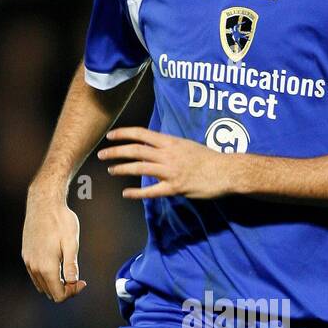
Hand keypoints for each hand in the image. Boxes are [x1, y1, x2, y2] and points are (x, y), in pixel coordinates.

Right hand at [21, 184, 86, 301]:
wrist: (43, 202)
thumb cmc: (61, 220)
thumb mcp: (72, 243)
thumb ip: (71, 265)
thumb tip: (72, 283)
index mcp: (47, 266)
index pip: (58, 295)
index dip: (72, 292)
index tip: (82, 281)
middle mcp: (34, 267)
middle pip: (50, 292)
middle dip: (65, 290)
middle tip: (77, 277)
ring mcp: (28, 261)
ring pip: (41, 285)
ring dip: (55, 283)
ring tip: (67, 271)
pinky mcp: (26, 254)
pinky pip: (35, 275)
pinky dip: (46, 276)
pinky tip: (57, 265)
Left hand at [97, 126, 236, 199]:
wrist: (226, 172)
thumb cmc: (208, 159)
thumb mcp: (186, 146)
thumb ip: (169, 147)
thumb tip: (153, 148)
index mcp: (170, 142)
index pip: (142, 134)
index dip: (124, 134)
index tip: (110, 135)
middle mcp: (168, 154)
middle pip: (136, 150)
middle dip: (116, 151)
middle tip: (102, 155)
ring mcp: (171, 171)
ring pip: (140, 168)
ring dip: (122, 169)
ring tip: (111, 170)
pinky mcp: (175, 188)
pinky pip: (152, 191)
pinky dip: (137, 193)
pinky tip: (126, 194)